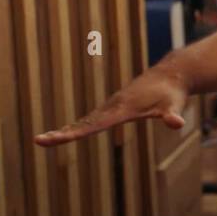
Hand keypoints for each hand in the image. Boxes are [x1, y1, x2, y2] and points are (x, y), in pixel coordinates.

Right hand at [35, 65, 189, 146]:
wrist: (171, 74)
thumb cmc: (173, 93)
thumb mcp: (174, 105)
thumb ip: (173, 115)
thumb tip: (177, 123)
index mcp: (122, 109)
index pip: (93, 125)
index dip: (72, 133)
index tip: (52, 137)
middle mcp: (113, 106)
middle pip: (83, 123)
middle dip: (62, 133)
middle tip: (39, 141)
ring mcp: (113, 105)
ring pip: (86, 120)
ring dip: (67, 130)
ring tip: (46, 140)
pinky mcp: (116, 106)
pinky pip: (93, 118)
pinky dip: (79, 126)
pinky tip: (69, 133)